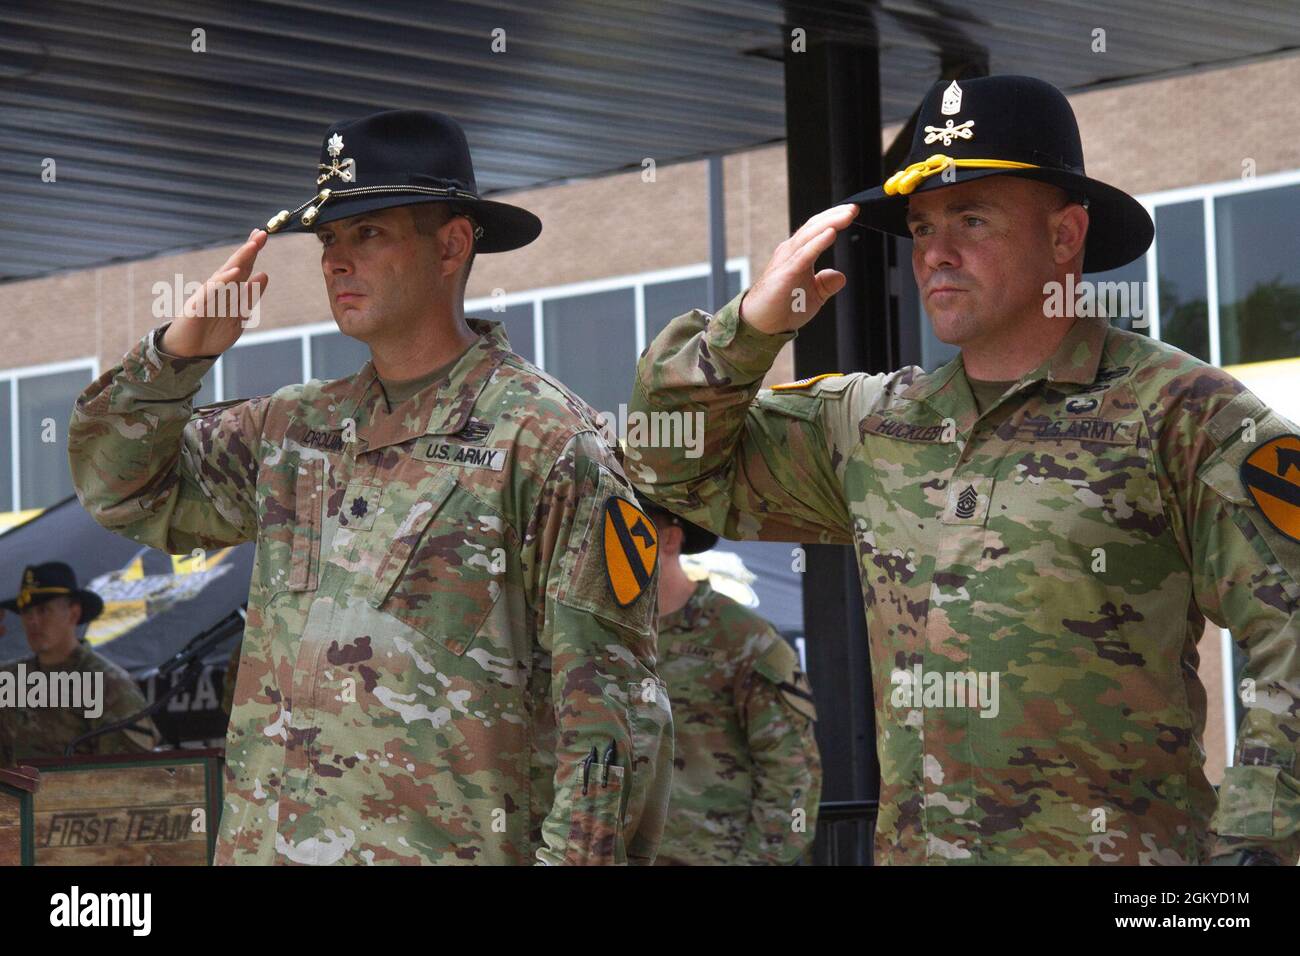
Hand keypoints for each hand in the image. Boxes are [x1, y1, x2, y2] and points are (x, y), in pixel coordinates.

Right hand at [160, 229, 269, 357]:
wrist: (188, 351)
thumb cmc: (213, 332)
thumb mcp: (239, 315)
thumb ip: (250, 296)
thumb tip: (264, 274)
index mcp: (229, 290)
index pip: (242, 267)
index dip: (252, 251)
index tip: (262, 234)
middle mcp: (218, 289)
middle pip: (235, 265)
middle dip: (248, 250)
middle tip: (262, 234)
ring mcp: (207, 296)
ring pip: (224, 275)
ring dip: (239, 260)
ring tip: (253, 247)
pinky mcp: (197, 307)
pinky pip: (211, 292)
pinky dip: (222, 282)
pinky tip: (234, 273)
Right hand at [738, 204, 856, 334]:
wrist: (761, 324)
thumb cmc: (782, 308)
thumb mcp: (813, 296)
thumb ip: (826, 284)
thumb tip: (841, 276)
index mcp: (797, 254)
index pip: (817, 229)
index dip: (834, 219)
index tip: (851, 212)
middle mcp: (790, 252)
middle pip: (814, 227)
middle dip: (835, 215)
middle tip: (854, 208)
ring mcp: (787, 260)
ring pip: (810, 235)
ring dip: (830, 223)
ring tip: (847, 215)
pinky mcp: (786, 273)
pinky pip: (804, 254)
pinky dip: (818, 242)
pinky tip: (831, 233)